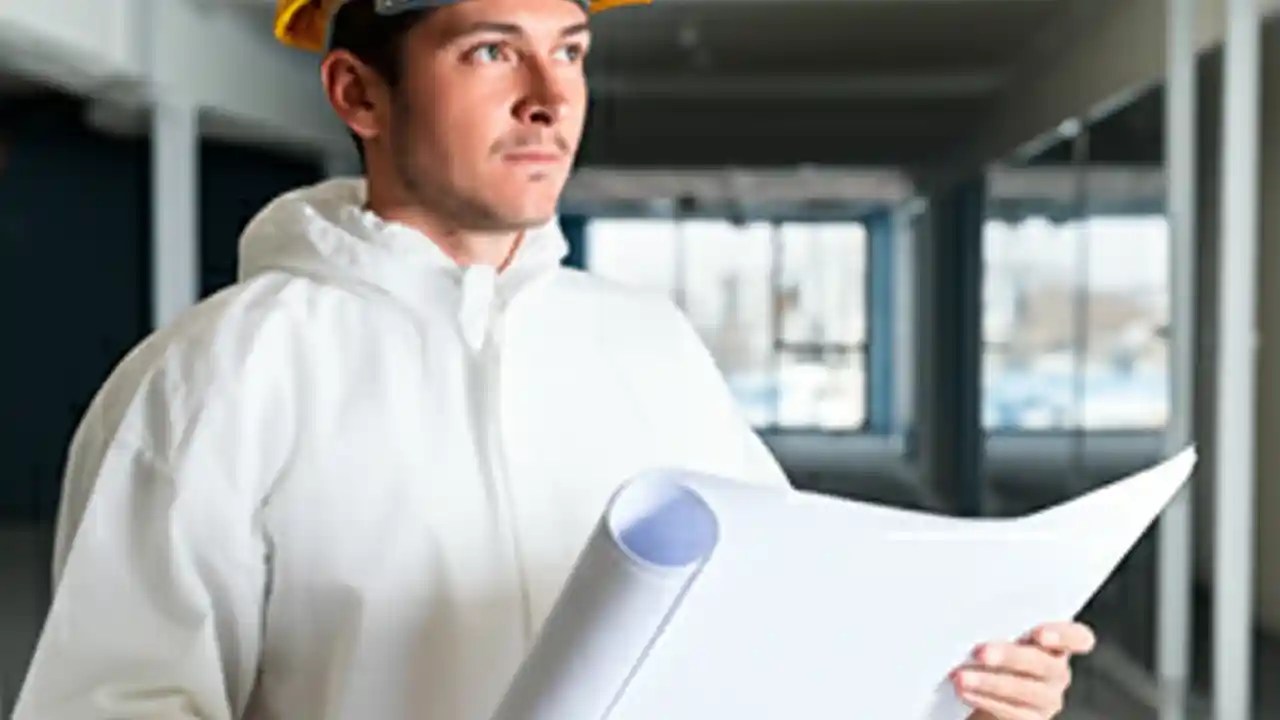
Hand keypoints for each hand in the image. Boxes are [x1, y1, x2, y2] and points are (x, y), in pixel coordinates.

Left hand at [952, 621, 1095, 719]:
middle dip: (1010, 657)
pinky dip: (984, 700)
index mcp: (1055, 643)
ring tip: (960, 677)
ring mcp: (1047, 698)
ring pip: (1026, 691)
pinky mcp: (1031, 719)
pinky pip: (1013, 713)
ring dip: (990, 682)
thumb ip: (998, 622)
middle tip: (980, 652)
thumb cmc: (989, 648)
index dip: (1064, 635)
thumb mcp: (997, 632)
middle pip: (1044, 664)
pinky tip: (964, 692)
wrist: (982, 686)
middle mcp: (1057, 671)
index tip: (1039, 634)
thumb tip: (969, 609)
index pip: (1078, 638)